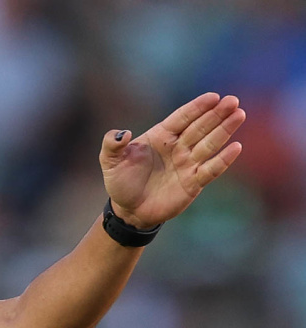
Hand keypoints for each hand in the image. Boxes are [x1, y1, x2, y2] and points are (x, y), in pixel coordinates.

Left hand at [100, 93, 245, 228]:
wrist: (129, 210)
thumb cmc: (120, 181)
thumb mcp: (109, 161)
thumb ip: (112, 144)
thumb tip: (123, 133)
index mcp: (161, 136)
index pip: (182, 117)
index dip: (197, 107)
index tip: (213, 96)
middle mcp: (178, 147)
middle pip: (200, 127)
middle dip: (217, 114)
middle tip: (233, 101)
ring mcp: (187, 164)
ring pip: (209, 144)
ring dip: (225, 130)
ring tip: (239, 115)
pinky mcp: (194, 183)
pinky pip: (211, 169)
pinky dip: (223, 159)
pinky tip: (236, 147)